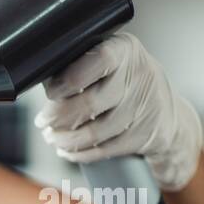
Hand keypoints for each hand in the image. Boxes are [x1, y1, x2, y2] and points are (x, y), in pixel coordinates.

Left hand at [34, 32, 202, 191]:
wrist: (164, 110)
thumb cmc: (121, 80)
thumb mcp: (106, 59)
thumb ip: (77, 64)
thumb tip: (38, 77)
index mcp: (124, 50)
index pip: (97, 61)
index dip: (68, 81)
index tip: (51, 92)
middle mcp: (138, 77)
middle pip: (89, 104)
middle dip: (57, 117)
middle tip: (43, 121)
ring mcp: (142, 109)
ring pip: (93, 133)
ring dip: (63, 139)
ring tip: (51, 136)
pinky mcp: (143, 137)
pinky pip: (102, 151)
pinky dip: (78, 153)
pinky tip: (66, 149)